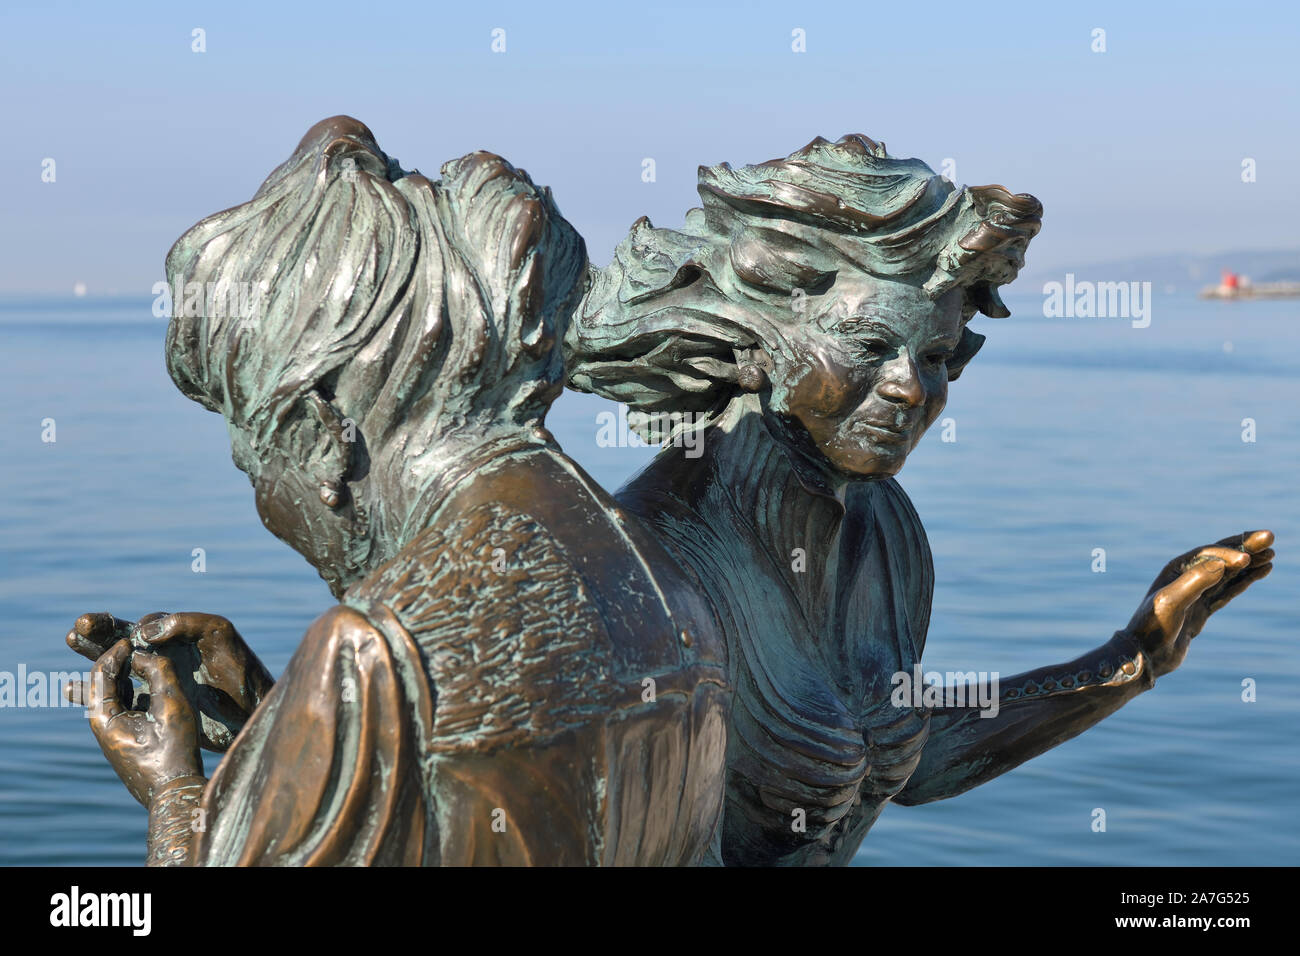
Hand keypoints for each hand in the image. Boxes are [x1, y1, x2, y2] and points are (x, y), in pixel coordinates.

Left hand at [65, 640, 202, 805]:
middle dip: (115, 660)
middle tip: (133, 642)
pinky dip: (131, 691)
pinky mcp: (125, 742)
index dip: (117, 651)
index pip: (101, 673)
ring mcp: (112, 735)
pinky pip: (123, 708)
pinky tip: (145, 684)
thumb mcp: (172, 705)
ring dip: (122, 675)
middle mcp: (101, 726)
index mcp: (104, 717)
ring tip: (137, 657)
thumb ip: (160, 673)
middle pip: (101, 683)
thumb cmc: (175, 750)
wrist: (174, 793)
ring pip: (111, 696)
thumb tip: (144, 654)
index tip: (135, 638)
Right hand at [67, 611, 273, 751]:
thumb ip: (187, 623)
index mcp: (176, 633)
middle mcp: (162, 652)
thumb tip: (146, 631)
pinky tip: (70, 689)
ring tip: (71, 644)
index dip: (122, 623)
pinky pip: (117, 691)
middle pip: (119, 638)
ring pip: (113, 664)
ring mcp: (154, 676)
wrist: (249, 709)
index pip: (141, 625)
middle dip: (97, 632)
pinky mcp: (152, 700)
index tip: (110, 631)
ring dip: (91, 656)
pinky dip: (93, 689)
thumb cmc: (240, 668)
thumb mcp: (219, 634)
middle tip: (77, 630)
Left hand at [1122, 530, 1273, 679]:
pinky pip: (1228, 590)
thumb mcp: (1172, 601)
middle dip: (1245, 547)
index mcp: (1176, 570)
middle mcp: (1186, 577)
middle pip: (1221, 558)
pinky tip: (1260, 572)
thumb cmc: (1153, 626)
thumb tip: (1220, 564)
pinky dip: (1244, 581)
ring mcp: (1196, 594)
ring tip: (1272, 554)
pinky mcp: (1202, 610)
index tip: (1248, 558)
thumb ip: (1195, 582)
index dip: (1230, 553)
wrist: (1146, 655)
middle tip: (1271, 537)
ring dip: (1249, 564)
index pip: (1209, 554)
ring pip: (1228, 574)